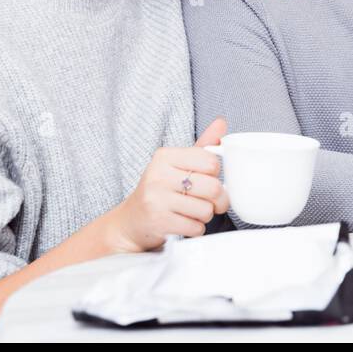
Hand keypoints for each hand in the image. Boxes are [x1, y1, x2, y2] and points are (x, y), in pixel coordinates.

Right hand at [104, 118, 232, 252]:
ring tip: (192, 212)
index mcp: (165, 156)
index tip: (208, 178)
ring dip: (206, 215)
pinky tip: (184, 222)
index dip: (216, 174)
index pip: (211, 162)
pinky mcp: (159, 221)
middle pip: (212, 187)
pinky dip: (196, 228)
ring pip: (206, 210)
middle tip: (212, 202)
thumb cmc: (160, 190)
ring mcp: (157, 199)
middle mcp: (158, 175)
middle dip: (219, 200)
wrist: (130, 222)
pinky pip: (196, 227)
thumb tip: (222, 123)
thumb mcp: (177, 164)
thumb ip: (202, 145)